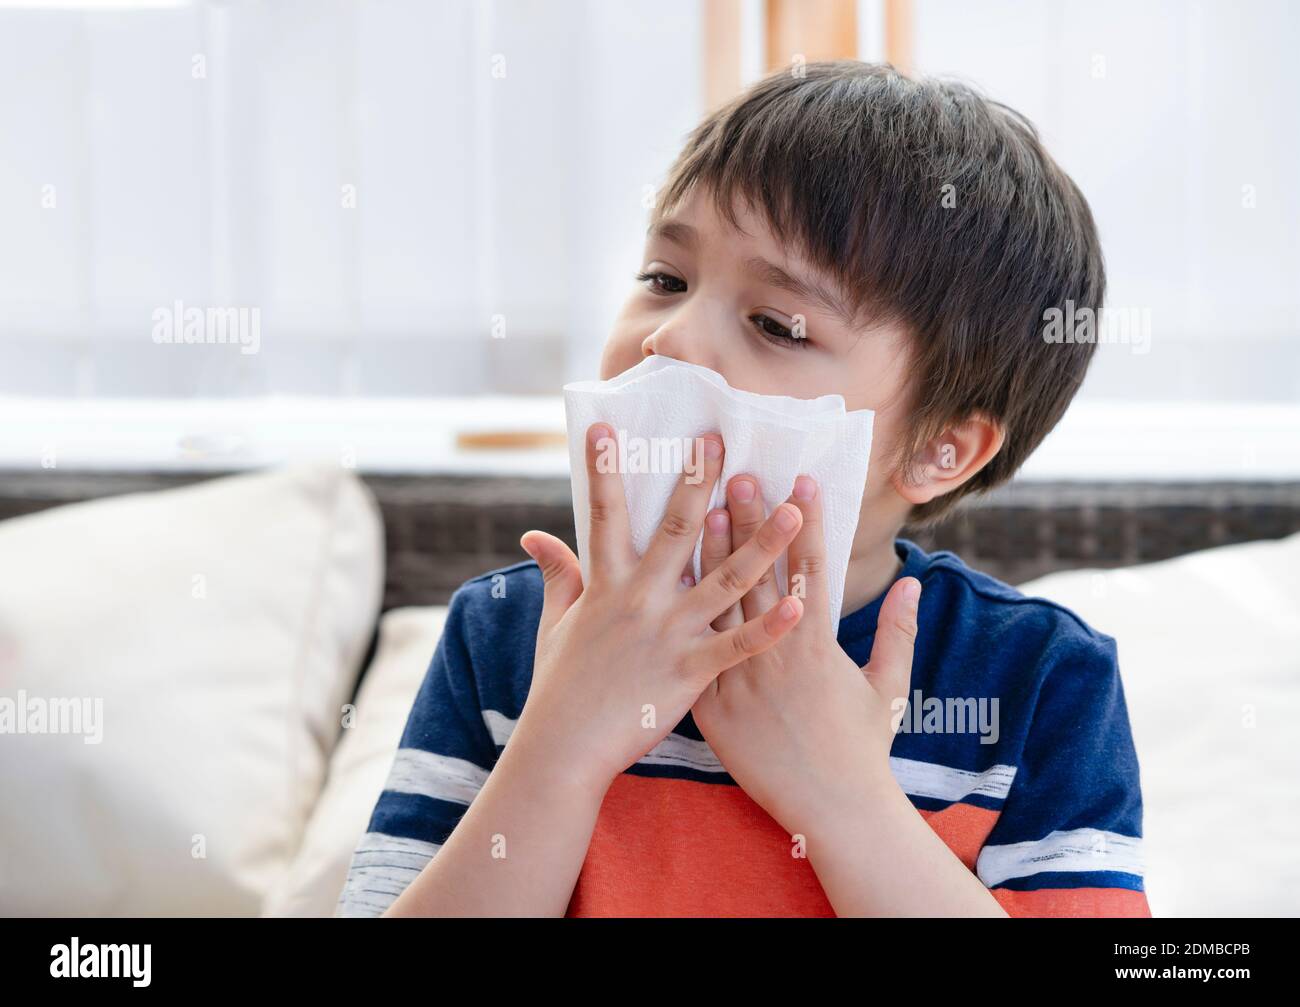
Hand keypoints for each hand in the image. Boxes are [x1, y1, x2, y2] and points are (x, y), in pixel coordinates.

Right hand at [514, 423, 807, 796]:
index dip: (603, 469)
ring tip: (797, 508)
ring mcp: (668, 634)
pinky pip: (738, 644)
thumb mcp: (554, 624)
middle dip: (700, 480)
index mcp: (606, 584)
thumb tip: (534, 535)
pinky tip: (802, 604)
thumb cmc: (559, 686)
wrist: (563, 747)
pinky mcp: (690, 671)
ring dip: (764, 542)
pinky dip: (771, 626)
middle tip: (719, 439)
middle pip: (678, 529)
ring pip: (726, 579)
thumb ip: (557, 574)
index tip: (607, 426)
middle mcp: (640, 599)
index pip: (604, 514)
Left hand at [690, 473, 921, 833]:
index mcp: (817, 643)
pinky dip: (680, 619)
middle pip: (760, 573)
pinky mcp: (713, 705)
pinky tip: (668, 587)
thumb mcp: (890, 687)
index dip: (806, 520)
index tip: (800, 480)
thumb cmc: (864, 750)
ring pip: (720, 604)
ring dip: (711, 556)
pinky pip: (692, 654)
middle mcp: (776, 651)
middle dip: (750, 520)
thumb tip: (914, 582)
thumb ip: (900, 631)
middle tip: (738, 475)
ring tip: (702, 510)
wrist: (833, 809)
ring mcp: (740, 677)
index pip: (812, 567)